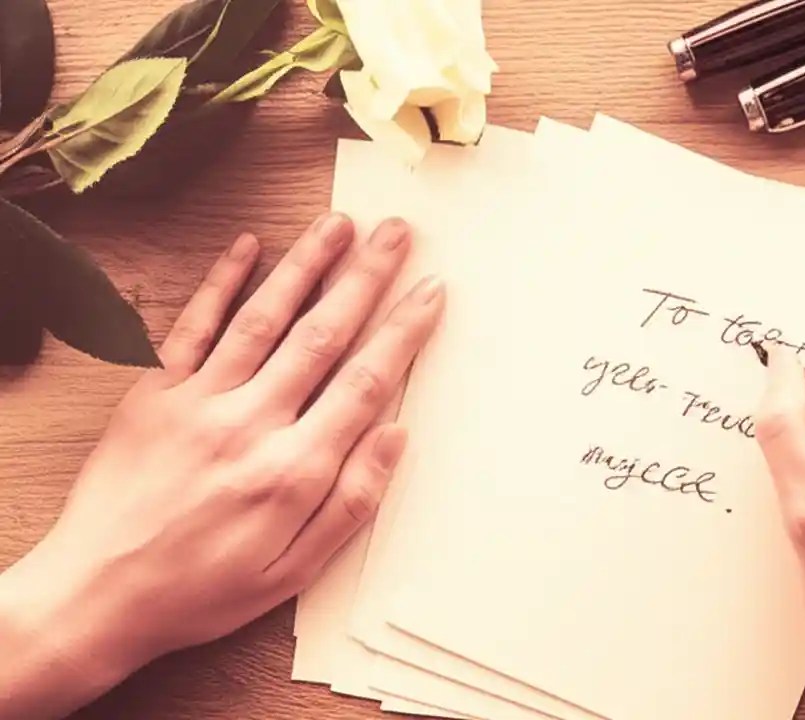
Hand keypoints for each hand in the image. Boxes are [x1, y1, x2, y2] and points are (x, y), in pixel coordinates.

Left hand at [0, 213, 443, 719]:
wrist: (96, 596)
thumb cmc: (202, 590)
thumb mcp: (294, 571)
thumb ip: (352, 500)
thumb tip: (396, 434)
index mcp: (294, 471)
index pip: (364, 383)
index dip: (403, 331)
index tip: (430, 291)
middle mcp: (250, 424)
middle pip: (322, 335)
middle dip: (365, 278)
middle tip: (397, 233)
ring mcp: (197, 402)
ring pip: (265, 317)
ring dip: (306, 265)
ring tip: (340, 224)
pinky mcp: (153, 394)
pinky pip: (193, 327)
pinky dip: (222, 282)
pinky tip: (249, 246)